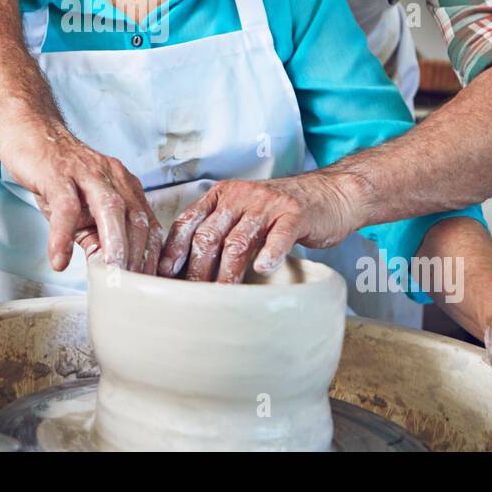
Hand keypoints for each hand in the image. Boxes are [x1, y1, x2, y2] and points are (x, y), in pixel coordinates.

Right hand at [0, 122, 161, 274]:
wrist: (31, 132)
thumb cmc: (58, 173)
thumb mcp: (83, 207)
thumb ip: (95, 234)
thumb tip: (105, 268)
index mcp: (124, 186)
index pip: (148, 224)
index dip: (151, 256)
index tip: (149, 283)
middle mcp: (112, 177)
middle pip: (136, 219)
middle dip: (138, 256)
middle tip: (134, 287)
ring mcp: (86, 173)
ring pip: (109, 210)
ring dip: (114, 245)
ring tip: (111, 275)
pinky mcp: (57, 173)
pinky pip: (65, 207)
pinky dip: (63, 236)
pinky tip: (59, 259)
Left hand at [158, 174, 358, 282]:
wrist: (329, 194)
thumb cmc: (279, 212)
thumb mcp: (242, 213)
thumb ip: (217, 231)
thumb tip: (184, 270)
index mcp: (221, 195)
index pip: (188, 221)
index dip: (173, 250)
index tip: (162, 275)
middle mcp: (240, 196)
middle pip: (209, 235)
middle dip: (196, 269)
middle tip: (190, 296)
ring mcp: (268, 204)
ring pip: (238, 241)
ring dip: (227, 273)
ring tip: (221, 296)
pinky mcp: (295, 214)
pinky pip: (279, 236)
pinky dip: (270, 254)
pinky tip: (262, 270)